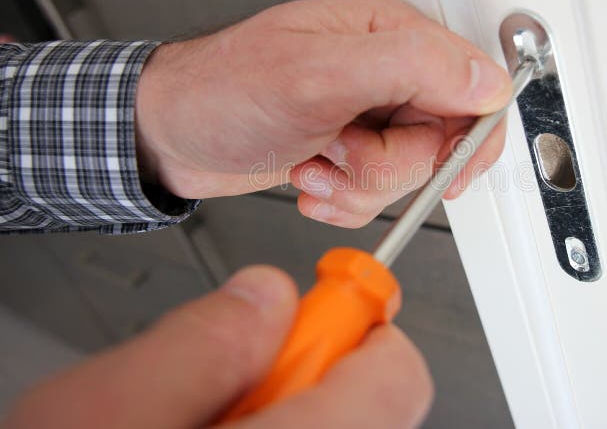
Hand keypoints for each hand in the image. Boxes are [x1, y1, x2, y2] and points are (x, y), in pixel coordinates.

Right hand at [4, 266, 432, 427]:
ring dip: (270, 413)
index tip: (320, 311)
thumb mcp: (102, 414)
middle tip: (227, 381)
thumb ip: (200, 341)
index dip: (357, 326)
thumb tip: (265, 297)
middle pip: (366, 408)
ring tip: (192, 425)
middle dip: (299, 374)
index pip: (398, 376)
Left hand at [135, 0, 511, 226]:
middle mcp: (386, 73)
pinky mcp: (351, 151)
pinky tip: (309, 179)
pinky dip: (343, 202)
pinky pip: (378, 195)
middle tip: (340, 150)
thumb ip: (410, 67)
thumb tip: (485, 81)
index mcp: (390, 35)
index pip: (474, 84)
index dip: (468, 136)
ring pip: (409, 175)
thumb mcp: (317, 74)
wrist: (170, 135)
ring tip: (313, 162)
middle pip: (442, 140)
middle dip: (389, 165)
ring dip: (357, 186)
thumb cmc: (223, 91)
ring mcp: (368, 115)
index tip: (443, 169)